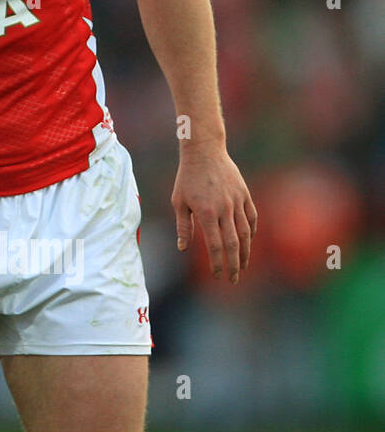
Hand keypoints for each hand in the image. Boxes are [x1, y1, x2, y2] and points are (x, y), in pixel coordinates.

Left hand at [171, 146, 255, 283]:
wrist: (204, 152)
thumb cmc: (187, 178)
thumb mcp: (179, 202)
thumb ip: (184, 226)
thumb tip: (183, 249)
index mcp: (206, 213)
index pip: (214, 245)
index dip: (217, 263)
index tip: (217, 275)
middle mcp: (224, 209)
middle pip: (233, 244)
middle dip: (234, 264)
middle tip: (234, 279)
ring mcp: (237, 201)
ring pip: (246, 233)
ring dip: (246, 252)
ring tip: (244, 265)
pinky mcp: (245, 195)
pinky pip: (252, 217)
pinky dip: (252, 231)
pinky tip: (249, 241)